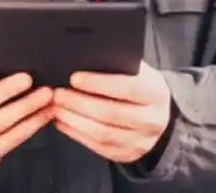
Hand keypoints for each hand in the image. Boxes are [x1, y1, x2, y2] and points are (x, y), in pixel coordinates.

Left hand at [52, 61, 173, 163]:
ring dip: (74, 120)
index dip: (98, 83)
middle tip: (58, 94)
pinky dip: (76, 133)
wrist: (158, 114)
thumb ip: (115, 66)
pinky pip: (98, 146)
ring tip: (56, 107)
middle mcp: (152, 120)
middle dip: (79, 103)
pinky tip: (62, 121)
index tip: (74, 78)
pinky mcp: (127, 154)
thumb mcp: (136, 71)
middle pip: (110, 113)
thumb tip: (82, 61)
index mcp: (155, 93)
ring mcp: (140, 141)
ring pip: (102, 133)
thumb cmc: (139, 86)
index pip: (127, 88)